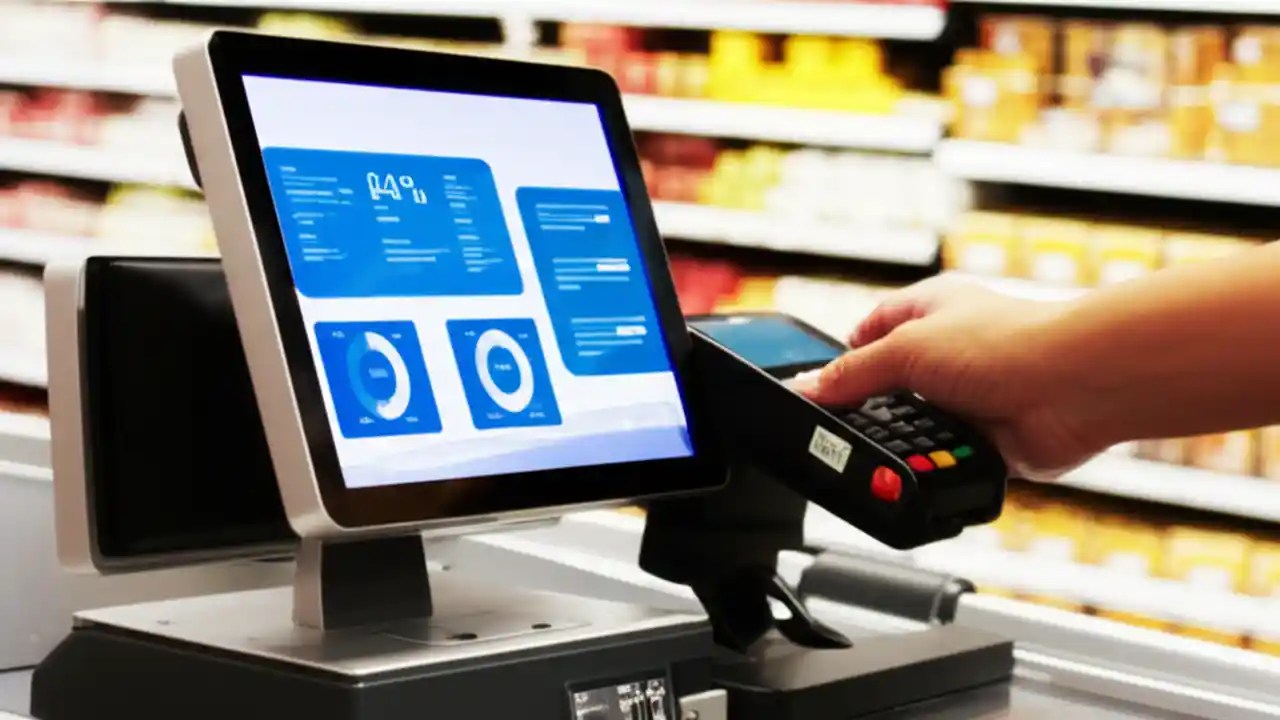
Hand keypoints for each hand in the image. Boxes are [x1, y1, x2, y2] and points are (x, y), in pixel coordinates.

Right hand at [790, 276, 1100, 479]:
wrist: (1077, 387)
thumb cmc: (1010, 344)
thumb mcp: (906, 350)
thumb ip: (852, 375)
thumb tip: (808, 389)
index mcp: (931, 310)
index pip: (873, 327)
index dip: (844, 353)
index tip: (818, 383)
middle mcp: (951, 351)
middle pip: (891, 384)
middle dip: (872, 408)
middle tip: (843, 429)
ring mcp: (971, 398)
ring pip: (917, 428)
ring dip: (906, 443)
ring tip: (886, 456)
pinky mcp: (988, 441)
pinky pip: (946, 461)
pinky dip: (936, 468)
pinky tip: (925, 472)